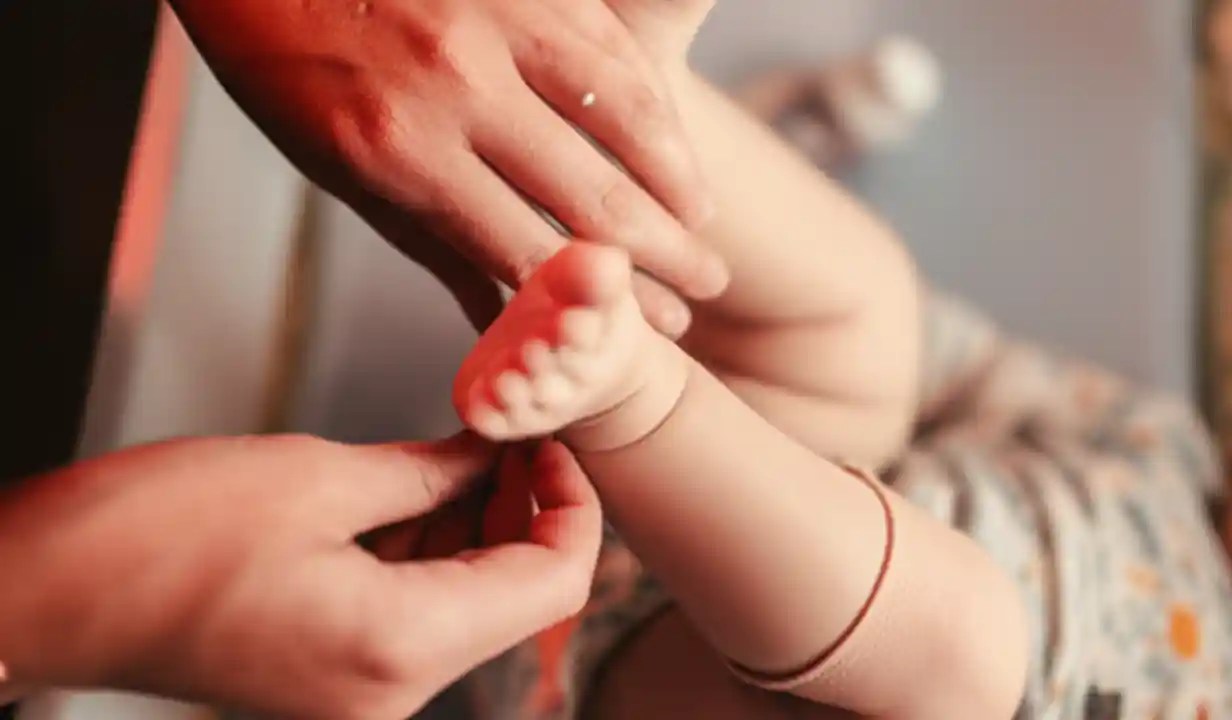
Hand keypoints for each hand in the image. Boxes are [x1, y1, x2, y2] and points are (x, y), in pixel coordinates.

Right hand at [0, 434, 600, 719]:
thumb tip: (493, 453)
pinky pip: (414, 614)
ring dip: (477, 527)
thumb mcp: (317, 477)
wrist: (42, 595)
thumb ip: (431, 472)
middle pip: (514, 598)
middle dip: (524, 510)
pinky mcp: (329, 678)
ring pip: (466, 604)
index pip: (553, 584)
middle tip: (515, 432)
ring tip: (467, 450)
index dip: (573, 505)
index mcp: (399, 647)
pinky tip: (419, 489)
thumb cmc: (154, 537)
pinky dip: (429, 552)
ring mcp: (358, 694)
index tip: (557, 441)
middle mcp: (390, 694)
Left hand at [168, 0, 726, 335]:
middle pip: (595, 195)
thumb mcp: (342, 175)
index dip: (603, 305)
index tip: (651, 332)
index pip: (533, 255)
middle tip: (709, 286)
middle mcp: (462, 88)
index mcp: (404, 154)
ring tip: (706, 223)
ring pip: (625, 113)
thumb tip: (504, 323)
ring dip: (679, 178)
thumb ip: (435, 244)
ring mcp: (499, 20)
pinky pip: (613, 44)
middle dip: (666, 255)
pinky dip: (654, 99)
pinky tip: (674, 141)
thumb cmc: (289, 68)